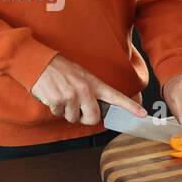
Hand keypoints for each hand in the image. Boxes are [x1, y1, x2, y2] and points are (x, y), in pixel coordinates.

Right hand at [30, 55, 146, 125]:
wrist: (39, 63)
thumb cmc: (61, 69)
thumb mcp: (81, 75)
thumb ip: (91, 90)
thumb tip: (96, 108)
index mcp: (93, 83)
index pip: (116, 96)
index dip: (130, 107)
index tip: (142, 114)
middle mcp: (84, 90)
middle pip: (92, 118)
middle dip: (85, 118)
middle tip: (77, 109)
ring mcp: (71, 96)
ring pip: (73, 118)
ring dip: (66, 111)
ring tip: (61, 95)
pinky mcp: (57, 101)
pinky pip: (59, 114)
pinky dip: (55, 108)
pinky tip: (52, 95)